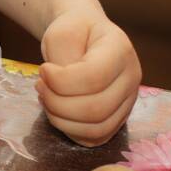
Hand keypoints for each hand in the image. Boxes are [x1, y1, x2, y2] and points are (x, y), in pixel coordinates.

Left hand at [37, 10, 141, 146]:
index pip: (94, 77)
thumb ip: (62, 54)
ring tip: (46, 97)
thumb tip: (60, 84)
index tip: (43, 70)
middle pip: (96, 109)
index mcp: (121, 50)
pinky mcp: (117, 119)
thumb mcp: (63, 31)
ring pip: (96, 129)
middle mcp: (131, 78)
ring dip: (60, 119)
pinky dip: (69, 130)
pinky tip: (57, 110)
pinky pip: (94, 138)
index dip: (60, 81)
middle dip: (56, 102)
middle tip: (39, 86)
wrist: (86, 37)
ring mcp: (128, 102)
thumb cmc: (74, 33)